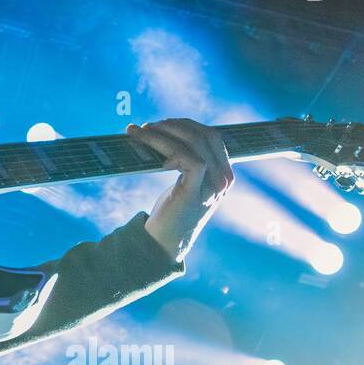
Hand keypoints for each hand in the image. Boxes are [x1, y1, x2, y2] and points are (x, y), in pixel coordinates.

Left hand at [126, 118, 233, 262]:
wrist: (166, 241)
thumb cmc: (172, 209)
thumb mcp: (186, 181)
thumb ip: (188, 159)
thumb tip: (165, 128)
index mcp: (224, 173)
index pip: (212, 136)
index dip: (186, 125)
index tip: (161, 124)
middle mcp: (223, 178)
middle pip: (205, 135)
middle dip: (174, 125)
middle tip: (147, 126)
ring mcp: (212, 186)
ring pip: (194, 143)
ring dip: (162, 133)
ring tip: (139, 132)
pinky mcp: (195, 192)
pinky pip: (184, 157)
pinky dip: (164, 147)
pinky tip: (151, 153)